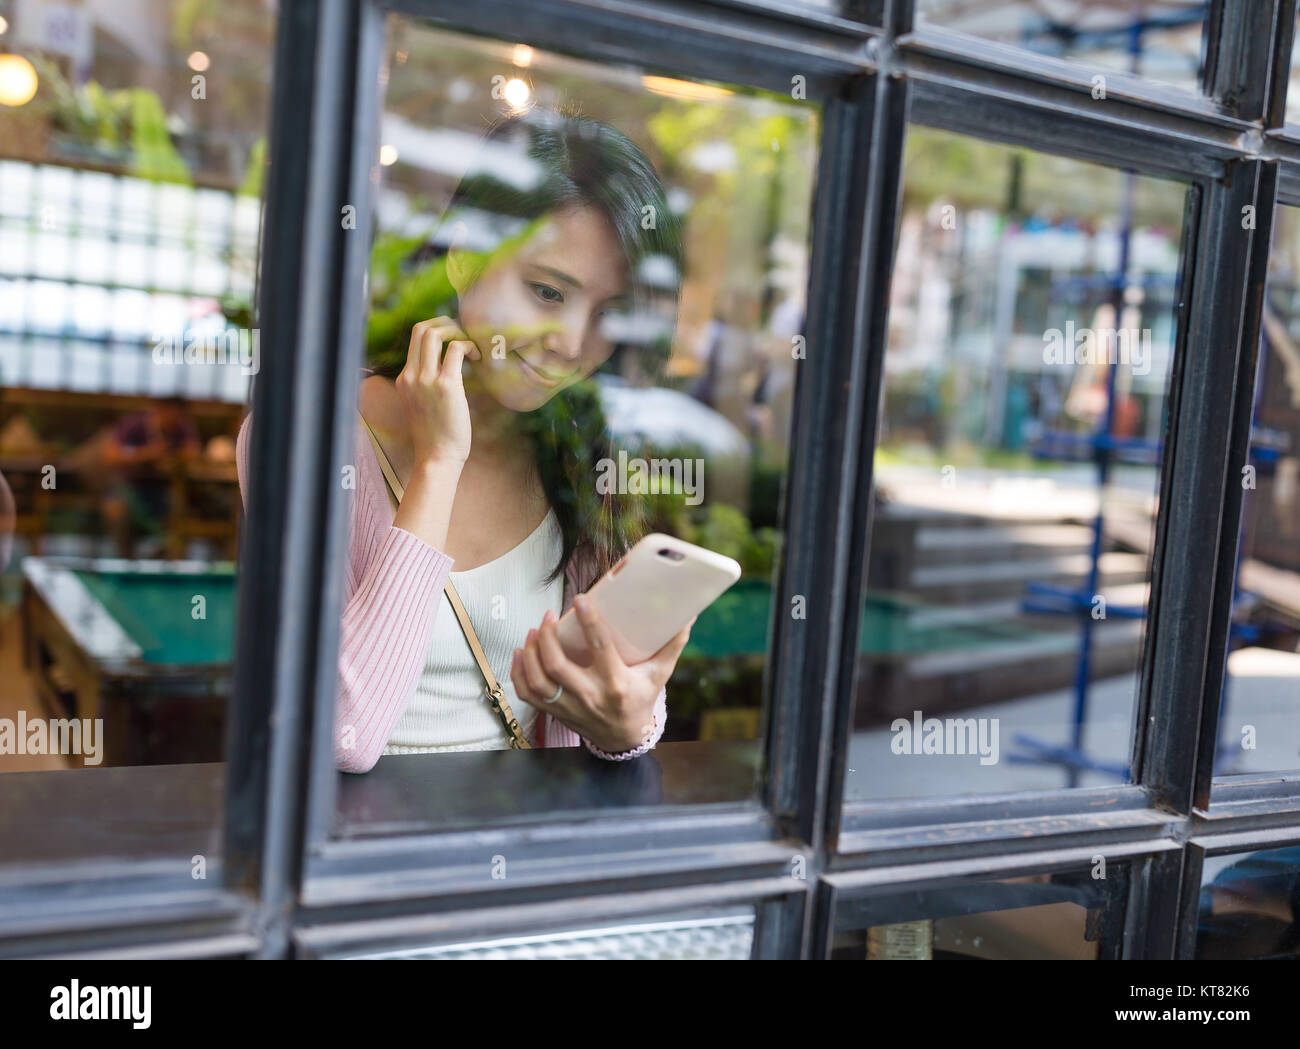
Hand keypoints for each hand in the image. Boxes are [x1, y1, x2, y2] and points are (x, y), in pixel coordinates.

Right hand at [397, 315, 481, 467]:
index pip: (414, 338)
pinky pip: (456, 349)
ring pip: (435, 333)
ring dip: (456, 332)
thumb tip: (447, 368)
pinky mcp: (446, 385)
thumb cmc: (436, 435)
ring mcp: (426, 379)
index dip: (435, 329)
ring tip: (471, 345)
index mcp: (404, 379)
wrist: (437, 457)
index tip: (453, 337)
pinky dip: (468, 346)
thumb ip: (426, 385)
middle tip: (463, 335)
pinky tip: (477, 357)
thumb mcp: (422, 405)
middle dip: (445, 324)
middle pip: (421, 328)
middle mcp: (411, 375)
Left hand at [510, 594, 693, 753]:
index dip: (589, 622)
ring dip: (531, 653)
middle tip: (549, 616)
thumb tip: (687, 615)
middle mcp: (590, 697)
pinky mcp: (555, 713)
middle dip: (547, 638)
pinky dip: (519, 673)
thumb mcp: (659, 674)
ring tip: (534, 631)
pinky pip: (529, 695)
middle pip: (557, 666)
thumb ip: (672, 644)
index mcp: (616, 683)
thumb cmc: (641, 699)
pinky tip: (521, 653)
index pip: (600, 649)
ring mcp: (570, 707)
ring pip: (538, 681)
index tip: (579, 599)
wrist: (624, 739)